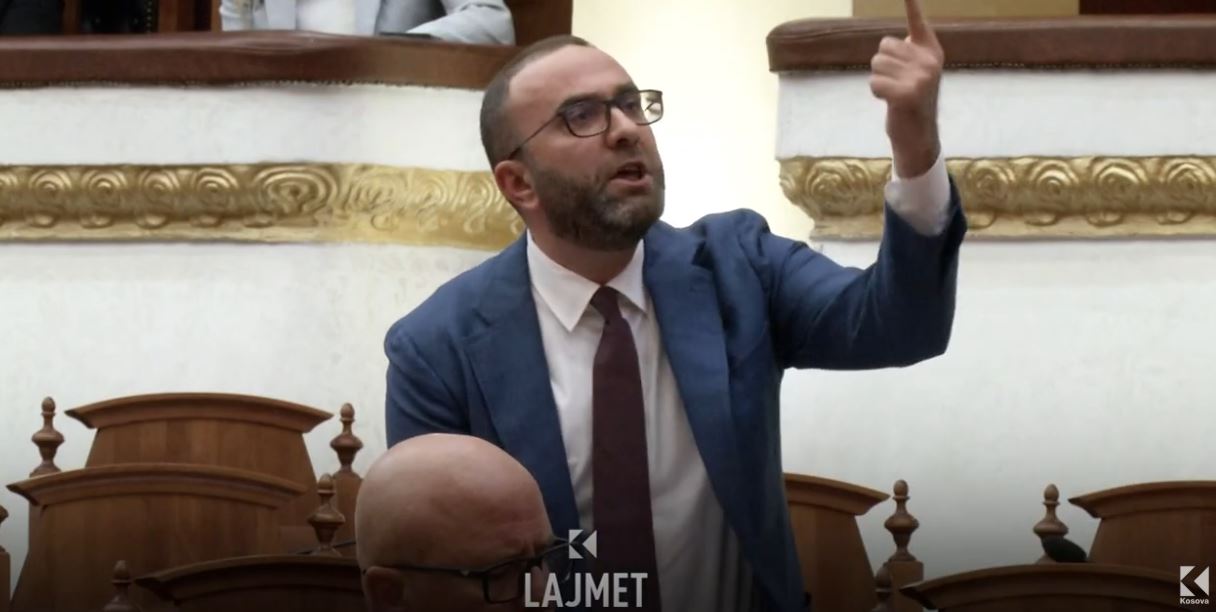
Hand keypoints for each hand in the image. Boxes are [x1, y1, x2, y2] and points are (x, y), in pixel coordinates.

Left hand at [870, 0, 943, 178]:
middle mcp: (930, 62)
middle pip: (884, 47)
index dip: (912, 3)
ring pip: (877, 64)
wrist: (918, 136)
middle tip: (897, 84)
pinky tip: (890, 101)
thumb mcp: (916, 72)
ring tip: (894, 93)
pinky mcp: (907, 93)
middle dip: (883, 66)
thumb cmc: (911, 101)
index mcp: (932, 52)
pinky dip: (876, 92)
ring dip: (879, 80)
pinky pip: (875, 82)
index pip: (918, 22)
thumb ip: (910, 53)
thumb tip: (891, 43)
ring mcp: (921, 77)